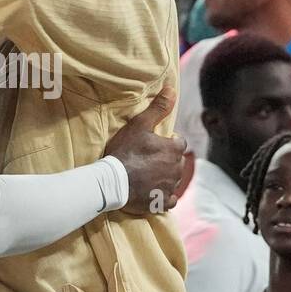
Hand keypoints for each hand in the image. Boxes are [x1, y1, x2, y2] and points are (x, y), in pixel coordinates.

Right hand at [103, 86, 186, 213]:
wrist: (112, 181)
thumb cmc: (125, 151)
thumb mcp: (140, 124)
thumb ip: (158, 108)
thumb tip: (172, 89)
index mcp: (174, 149)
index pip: (179, 143)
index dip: (166, 143)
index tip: (152, 144)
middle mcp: (177, 169)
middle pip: (177, 162)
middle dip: (166, 160)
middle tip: (147, 160)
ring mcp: (170, 187)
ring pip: (173, 180)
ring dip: (164, 177)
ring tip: (146, 175)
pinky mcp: (162, 202)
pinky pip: (169, 200)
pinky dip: (163, 196)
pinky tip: (153, 193)